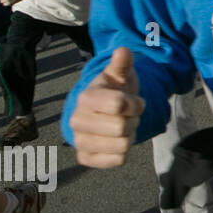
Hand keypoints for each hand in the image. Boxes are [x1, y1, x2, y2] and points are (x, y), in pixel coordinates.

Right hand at [71, 47, 144, 168]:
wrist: (103, 112)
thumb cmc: (114, 91)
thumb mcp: (120, 75)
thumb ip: (123, 64)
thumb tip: (123, 51)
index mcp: (86, 98)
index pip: (119, 105)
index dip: (136, 104)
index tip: (135, 102)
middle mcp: (77, 120)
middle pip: (122, 127)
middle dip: (133, 121)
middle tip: (128, 116)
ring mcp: (79, 140)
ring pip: (122, 145)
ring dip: (130, 136)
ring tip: (122, 127)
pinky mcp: (85, 157)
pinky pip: (117, 160)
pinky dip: (124, 152)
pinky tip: (116, 142)